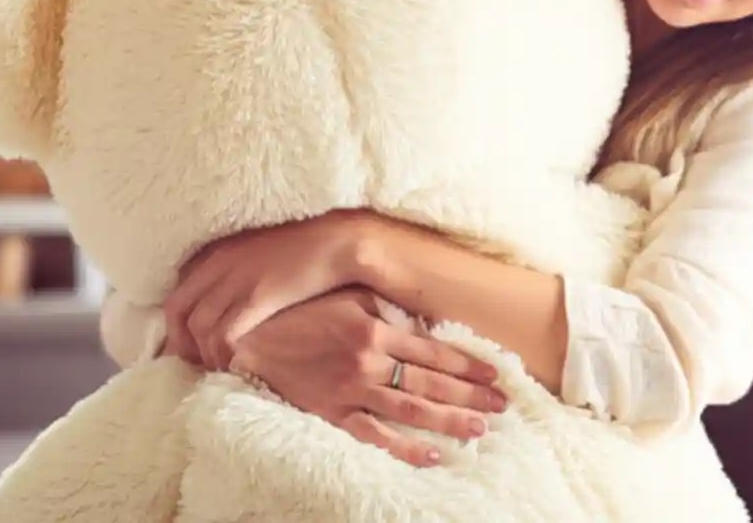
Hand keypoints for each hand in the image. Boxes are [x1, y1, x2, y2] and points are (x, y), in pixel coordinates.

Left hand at [164, 210, 374, 367]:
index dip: (177, 331)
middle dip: (184, 348)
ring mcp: (236, 280)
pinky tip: (240, 365)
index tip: (191, 351)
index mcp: (218, 254)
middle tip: (201, 368)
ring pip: (200, 329)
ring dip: (207, 356)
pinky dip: (226, 355)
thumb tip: (226, 305)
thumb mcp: (261, 257)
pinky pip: (225, 335)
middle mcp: (219, 264)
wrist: (339, 241)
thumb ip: (238, 274)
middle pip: (179, 314)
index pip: (178, 297)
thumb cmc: (308, 251)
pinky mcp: (257, 296)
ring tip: (223, 370)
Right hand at [181, 287, 508, 466]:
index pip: (435, 352)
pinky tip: (432, 456)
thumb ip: (385, 307)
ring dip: (449, 422)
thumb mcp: (347, 296)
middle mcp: (371, 361)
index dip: (468, 365)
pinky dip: (406, 449)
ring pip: (412, 412)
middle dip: (471, 396)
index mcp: (377, 329)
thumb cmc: (300, 309)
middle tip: (502, 407)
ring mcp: (352, 390)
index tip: (495, 375)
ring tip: (479, 430)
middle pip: (432, 384)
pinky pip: (376, 436)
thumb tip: (420, 322)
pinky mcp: (333, 413)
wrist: (250, 336)